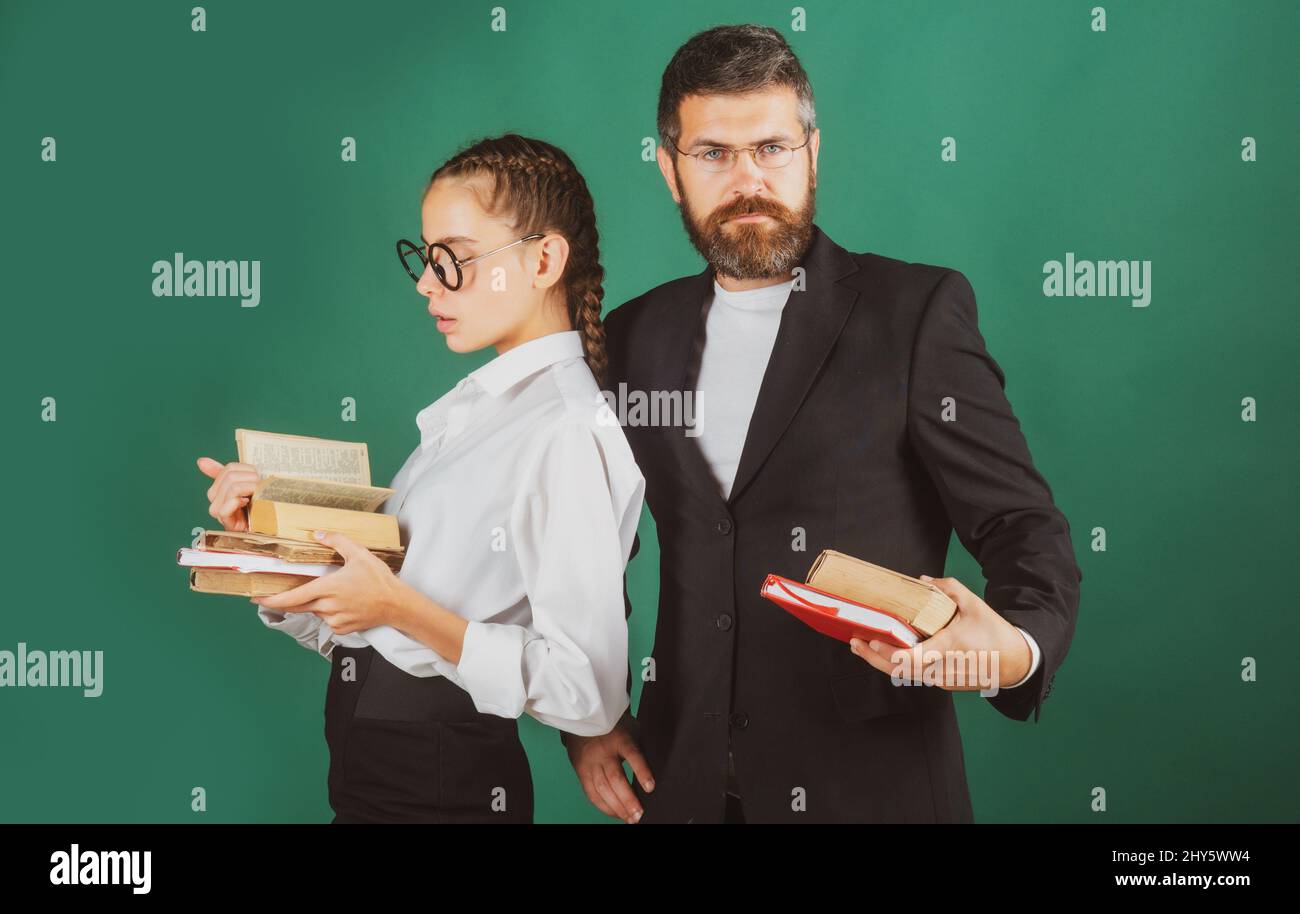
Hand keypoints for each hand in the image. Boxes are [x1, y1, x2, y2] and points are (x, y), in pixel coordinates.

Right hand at [196, 456, 259, 531]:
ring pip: (230, 490)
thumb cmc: (259, 505)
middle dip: (249, 480)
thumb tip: (200, 461)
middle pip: (229, 479)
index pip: (227, 470)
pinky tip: (247, 503)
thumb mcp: (246, 485)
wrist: (271, 527)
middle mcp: (217, 502)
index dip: (245, 471)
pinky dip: (236, 503)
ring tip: (257, 494)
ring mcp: (221, 514)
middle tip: (260, 487)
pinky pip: (223, 510)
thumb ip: (225, 473)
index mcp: (220, 490)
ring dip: (249, 489)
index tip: (256, 478)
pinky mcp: (228, 525)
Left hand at [250, 531, 401, 635]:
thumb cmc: (379, 580)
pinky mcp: (342, 628)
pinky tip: (345, 603)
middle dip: (285, 601)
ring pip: (315, 611)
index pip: (292, 598)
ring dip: (316, 603)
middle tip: (273, 595)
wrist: (397, 605)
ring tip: (336, 593)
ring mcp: (334, 620)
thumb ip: (337, 541)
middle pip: (298, 606)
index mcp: (327, 588)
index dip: (271, 600)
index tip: (256, 598)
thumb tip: (318, 533)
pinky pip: (328, 620)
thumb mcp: (360, 554)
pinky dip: (330, 612)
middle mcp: (327, 607)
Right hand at [565, 717, 653, 823]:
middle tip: (639, 815)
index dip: (641, 771)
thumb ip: (641, 747)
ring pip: (602, 788)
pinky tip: (616, 814)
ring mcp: (590, 762)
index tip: (650, 788)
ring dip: (617, 807)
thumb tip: (659, 769)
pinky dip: (604, 807)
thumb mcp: (631, 730)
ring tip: (630, 819)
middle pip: (615, 777)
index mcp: (620, 738)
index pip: (632, 754)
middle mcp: (603, 751)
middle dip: (628, 799)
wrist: (585, 718)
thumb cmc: (615, 727)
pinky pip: (591, 793)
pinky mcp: (581, 771)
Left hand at [849, 574, 1030, 689]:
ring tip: (864, 647)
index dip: (887, 653)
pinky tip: (886, 653)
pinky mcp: (943, 683)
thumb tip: (922, 581)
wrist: (1016, 662)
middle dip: (873, 658)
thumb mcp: (974, 604)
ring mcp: (942, 678)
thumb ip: (948, 589)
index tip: (870, 640)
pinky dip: (898, 665)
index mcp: (950, 647)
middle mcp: (943, 668)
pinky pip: (916, 675)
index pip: (911, 658)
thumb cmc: (995, 633)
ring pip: (906, 675)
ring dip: (883, 662)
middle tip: (855, 643)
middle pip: (900, 670)